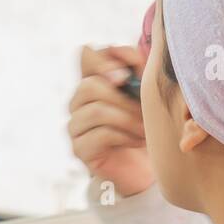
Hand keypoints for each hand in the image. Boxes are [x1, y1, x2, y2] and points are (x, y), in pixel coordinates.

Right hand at [67, 44, 154, 197]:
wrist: (146, 168)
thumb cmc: (146, 128)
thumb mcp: (147, 95)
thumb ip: (140, 72)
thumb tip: (132, 55)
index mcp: (93, 80)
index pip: (86, 55)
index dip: (108, 57)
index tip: (132, 70)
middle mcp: (78, 101)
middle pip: (89, 85)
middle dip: (123, 97)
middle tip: (144, 109)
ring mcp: (75, 125)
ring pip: (95, 110)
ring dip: (127, 118)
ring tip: (146, 128)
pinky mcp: (79, 149)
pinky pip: (100, 134)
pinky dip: (125, 136)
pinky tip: (139, 141)